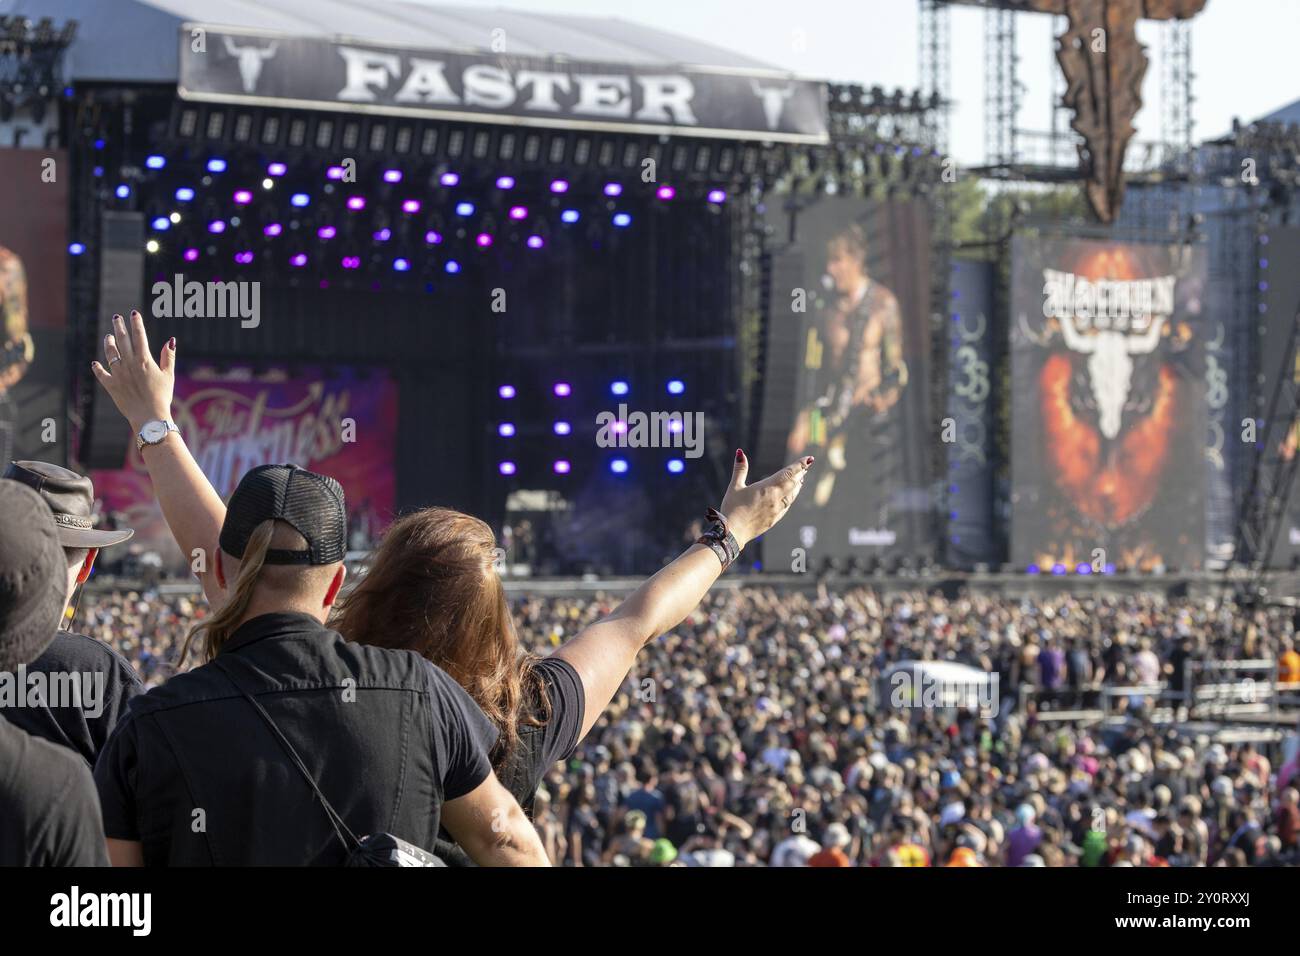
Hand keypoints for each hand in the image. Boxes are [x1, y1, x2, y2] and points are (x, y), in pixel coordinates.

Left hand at [90, 310, 175, 432]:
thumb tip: (171, 340)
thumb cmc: (162, 396)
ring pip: (110, 353)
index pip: (139, 336)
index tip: (133, 313)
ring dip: (109, 343)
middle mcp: (129, 364)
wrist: (149, 416)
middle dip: (119, 327)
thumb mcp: (168, 375)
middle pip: (123, 340)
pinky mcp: (111, 385)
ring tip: (109, 336)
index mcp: (144, 360)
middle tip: (116, 317)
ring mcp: (118, 374)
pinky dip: (97, 367)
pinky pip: (101, 373)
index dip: (136, 323)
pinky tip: (96, 363)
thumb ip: (168, 356)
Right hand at [720, 449, 814, 548]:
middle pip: (793, 483)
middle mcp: (776, 498)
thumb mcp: (735, 486)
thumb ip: (740, 469)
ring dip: (797, 486)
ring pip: (792, 496)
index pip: (788, 473)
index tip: (809, 459)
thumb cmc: (732, 508)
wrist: (733, 532)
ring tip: (800, 480)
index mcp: (767, 488)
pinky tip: (790, 497)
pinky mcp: (774, 519)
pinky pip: (787, 506)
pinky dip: (791, 498)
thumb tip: (740, 452)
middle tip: (806, 466)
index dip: (799, 465)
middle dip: (800, 473)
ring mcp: (777, 510)